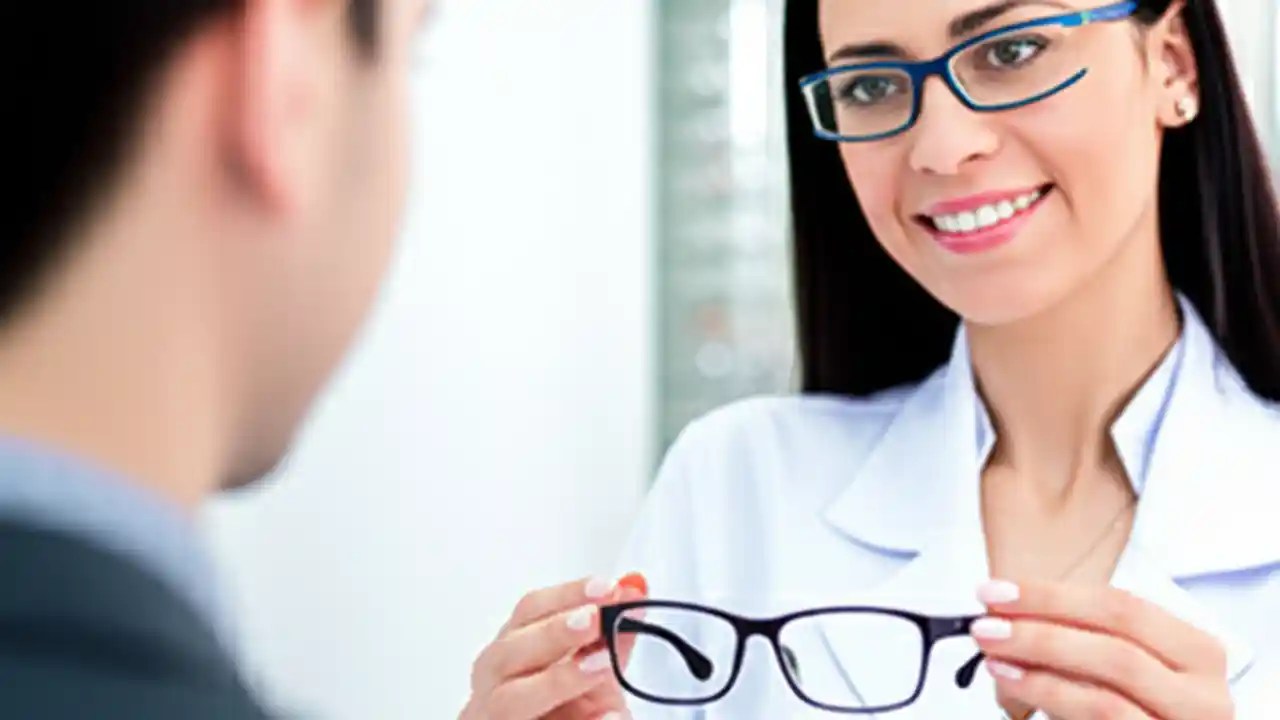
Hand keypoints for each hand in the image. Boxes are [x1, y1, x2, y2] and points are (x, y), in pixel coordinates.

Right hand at [460, 573, 647, 719]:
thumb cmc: (570, 706)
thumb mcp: (596, 668)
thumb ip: (614, 632)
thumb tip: (635, 587)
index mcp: (513, 650)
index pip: (529, 612)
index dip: (566, 596)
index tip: (606, 587)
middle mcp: (495, 684)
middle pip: (507, 653)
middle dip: (552, 633)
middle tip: (594, 620)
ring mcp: (497, 718)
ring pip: (510, 700)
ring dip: (557, 680)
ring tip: (603, 665)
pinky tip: (611, 717)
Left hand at [971, 579, 1233, 719]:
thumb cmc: (1133, 708)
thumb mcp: (1116, 666)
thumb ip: (1079, 639)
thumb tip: (1005, 612)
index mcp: (1197, 652)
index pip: (1122, 607)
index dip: (1053, 595)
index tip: (995, 591)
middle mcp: (1204, 692)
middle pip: (1116, 643)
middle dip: (1041, 627)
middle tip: (984, 622)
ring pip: (1109, 683)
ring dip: (1040, 661)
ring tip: (991, 653)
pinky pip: (1102, 716)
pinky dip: (1048, 694)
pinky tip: (1012, 683)